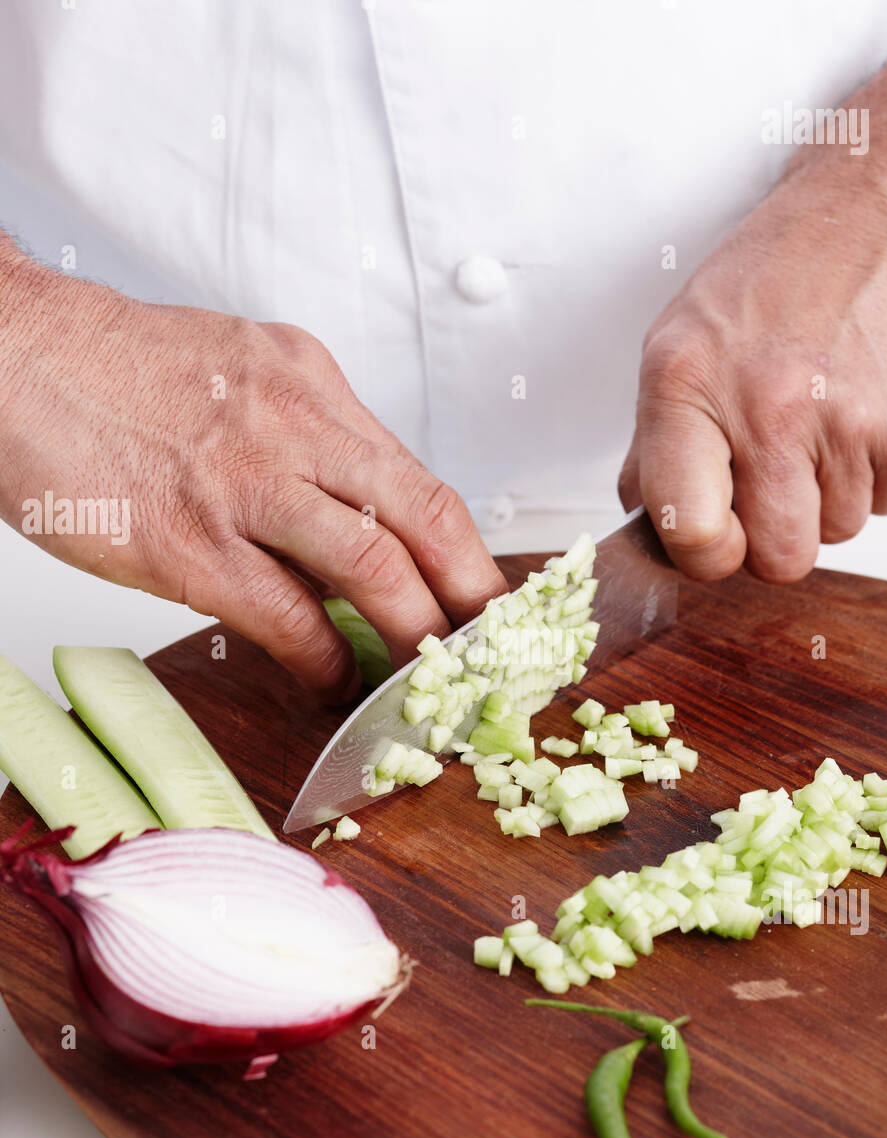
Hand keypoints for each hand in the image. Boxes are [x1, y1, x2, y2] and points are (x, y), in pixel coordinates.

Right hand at [0, 242, 505, 695]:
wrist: (9, 353)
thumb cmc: (110, 372)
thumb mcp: (234, 376)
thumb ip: (299, 443)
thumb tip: (349, 526)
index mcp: (308, 384)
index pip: (419, 477)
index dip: (467, 552)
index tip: (489, 600)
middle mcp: (292, 424)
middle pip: (422, 517)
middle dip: (471, 598)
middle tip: (490, 653)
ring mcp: (242, 482)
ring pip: (372, 565)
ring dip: (414, 635)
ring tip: (426, 680)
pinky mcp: (187, 540)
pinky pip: (286, 614)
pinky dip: (324, 662)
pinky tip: (334, 686)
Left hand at [620, 162, 886, 581]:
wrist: (880, 211)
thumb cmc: (773, 281)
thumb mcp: (679, 344)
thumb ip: (655, 446)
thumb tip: (648, 524)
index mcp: (691, 388)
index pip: (693, 534)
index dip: (708, 555)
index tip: (720, 537)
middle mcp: (773, 406)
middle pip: (782, 559)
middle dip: (779, 533)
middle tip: (780, 475)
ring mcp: (856, 419)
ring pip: (842, 530)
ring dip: (832, 492)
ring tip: (826, 415)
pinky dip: (882, 469)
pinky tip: (868, 405)